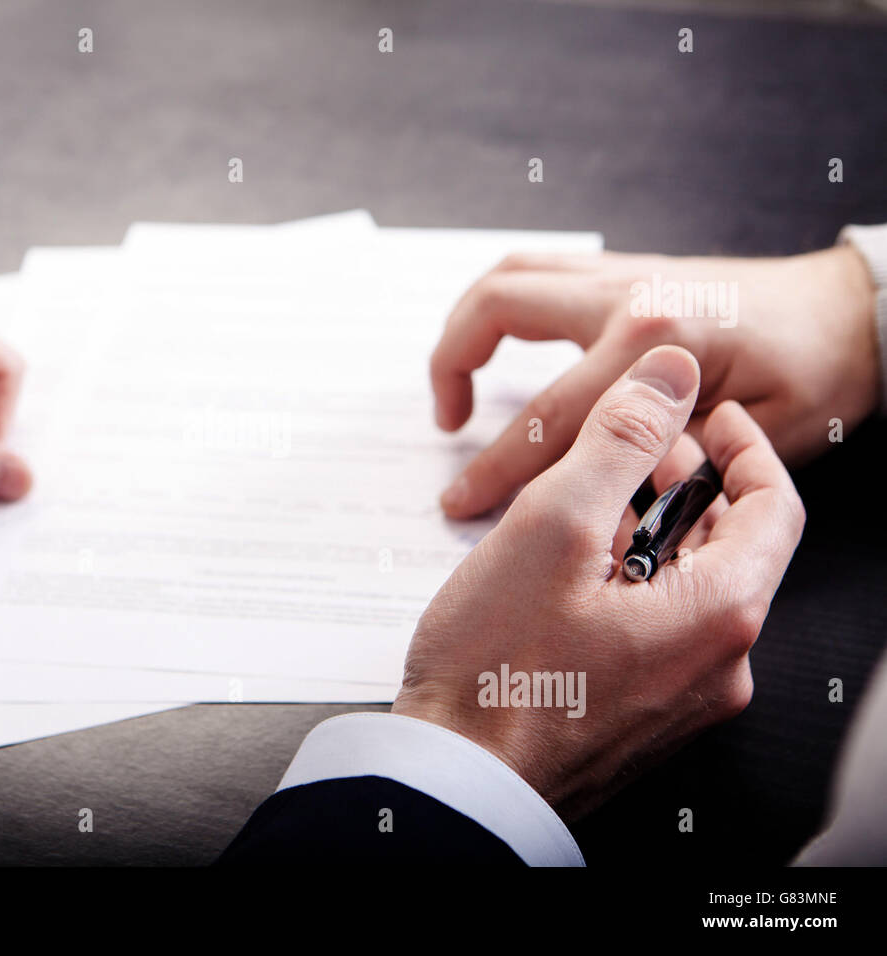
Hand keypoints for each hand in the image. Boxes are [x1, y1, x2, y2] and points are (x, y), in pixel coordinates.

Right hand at [393, 346, 804, 820]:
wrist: (455, 781)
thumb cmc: (494, 670)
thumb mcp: (554, 528)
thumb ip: (618, 439)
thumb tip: (668, 372)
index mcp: (718, 615)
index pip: (772, 507)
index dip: (740, 446)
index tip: (703, 411)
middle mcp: (718, 665)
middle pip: (727, 547)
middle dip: (680, 485)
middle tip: (625, 447)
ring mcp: (680, 697)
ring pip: (684, 587)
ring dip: (644, 534)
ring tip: (577, 504)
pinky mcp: (639, 713)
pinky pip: (656, 630)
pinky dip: (624, 584)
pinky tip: (563, 570)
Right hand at [431, 245, 876, 517]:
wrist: (854, 313)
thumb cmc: (817, 380)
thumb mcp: (753, 441)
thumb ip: (669, 461)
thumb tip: (598, 487)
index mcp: (657, 341)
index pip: (550, 415)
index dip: (496, 466)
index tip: (461, 501)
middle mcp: (629, 293)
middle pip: (497, 309)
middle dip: (451, 365)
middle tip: (448, 423)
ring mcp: (624, 273)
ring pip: (509, 274)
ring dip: (465, 323)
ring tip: (458, 382)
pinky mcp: (627, 271)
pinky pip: (538, 271)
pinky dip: (499, 306)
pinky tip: (500, 348)